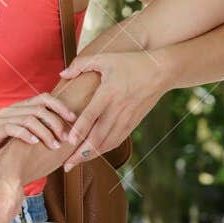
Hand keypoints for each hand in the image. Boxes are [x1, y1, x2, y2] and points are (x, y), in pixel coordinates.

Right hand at [0, 93, 76, 170]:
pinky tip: (35, 143)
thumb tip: (59, 138)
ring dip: (46, 132)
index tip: (73, 121)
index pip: (43, 99)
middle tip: (67, 138)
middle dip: (57, 122)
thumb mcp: (16, 139)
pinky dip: (27, 135)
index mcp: (18, 109)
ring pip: (30, 118)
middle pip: (41, 107)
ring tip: (54, 145)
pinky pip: (14, 128)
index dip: (60, 107)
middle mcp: (11, 110)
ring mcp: (1, 119)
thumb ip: (32, 134)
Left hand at [55, 48, 169, 168]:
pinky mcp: (133, 122)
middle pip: (98, 136)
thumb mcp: (106, 58)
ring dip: (91, 154)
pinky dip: (104, 149)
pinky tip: (94, 154)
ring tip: (76, 163)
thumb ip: (81, 64)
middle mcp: (117, 109)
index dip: (80, 130)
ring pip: (107, 142)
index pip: (91, 115)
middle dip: (81, 153)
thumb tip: (62, 73)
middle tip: (66, 165)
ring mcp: (127, 118)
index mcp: (108, 93)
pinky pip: (117, 140)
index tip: (69, 142)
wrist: (162, 71)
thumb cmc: (132, 62)